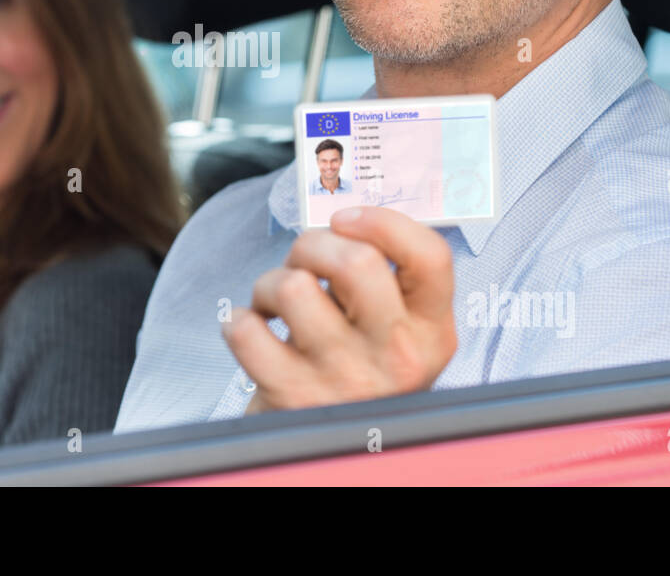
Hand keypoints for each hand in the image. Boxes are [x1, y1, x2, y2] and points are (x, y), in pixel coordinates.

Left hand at [223, 206, 456, 413]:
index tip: (346, 218)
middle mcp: (397, 357)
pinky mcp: (293, 397)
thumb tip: (343, 219)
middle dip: (313, 243)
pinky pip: (247, 330)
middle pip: (356, 261)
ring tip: (275, 303)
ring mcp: (345, 379)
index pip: (430, 257)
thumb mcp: (394, 334)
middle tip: (303, 260)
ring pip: (294, 287)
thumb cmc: (355, 373)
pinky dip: (238, 321)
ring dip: (271, 282)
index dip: (384, 221)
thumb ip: (385, 284)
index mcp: (431, 333)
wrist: (327, 452)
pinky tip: (253, 331)